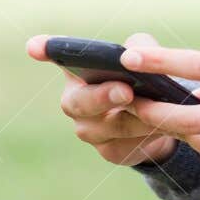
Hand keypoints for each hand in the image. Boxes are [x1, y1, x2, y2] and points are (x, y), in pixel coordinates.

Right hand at [25, 32, 199, 167]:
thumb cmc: (144, 77)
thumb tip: (133, 54)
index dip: (47, 50)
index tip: (34, 46)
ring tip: (160, 108)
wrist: (161, 117)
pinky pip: (128, 146)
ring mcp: (90, 131)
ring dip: (138, 117)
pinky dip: (148, 136)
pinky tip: (164, 127)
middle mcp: (75, 102)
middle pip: (80, 102)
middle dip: (104, 97)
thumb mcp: (145, 56)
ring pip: (112, 127)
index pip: (59, 57)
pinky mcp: (111, 152)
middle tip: (126, 90)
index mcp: (79, 71)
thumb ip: (140, 48)